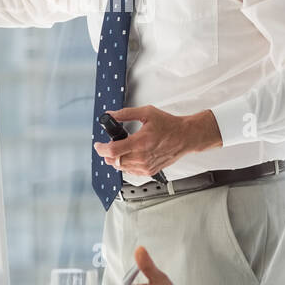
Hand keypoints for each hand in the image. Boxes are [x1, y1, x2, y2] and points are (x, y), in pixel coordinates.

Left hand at [92, 107, 221, 177]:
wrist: (185, 137)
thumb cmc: (169, 125)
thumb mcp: (147, 113)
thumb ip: (125, 113)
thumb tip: (110, 114)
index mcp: (140, 142)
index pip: (113, 151)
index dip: (101, 148)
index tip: (98, 145)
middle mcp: (142, 157)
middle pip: (114, 161)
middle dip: (107, 153)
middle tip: (109, 145)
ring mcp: (146, 166)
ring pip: (121, 167)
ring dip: (116, 159)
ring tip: (121, 149)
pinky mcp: (150, 171)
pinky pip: (130, 171)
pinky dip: (126, 164)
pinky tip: (131, 155)